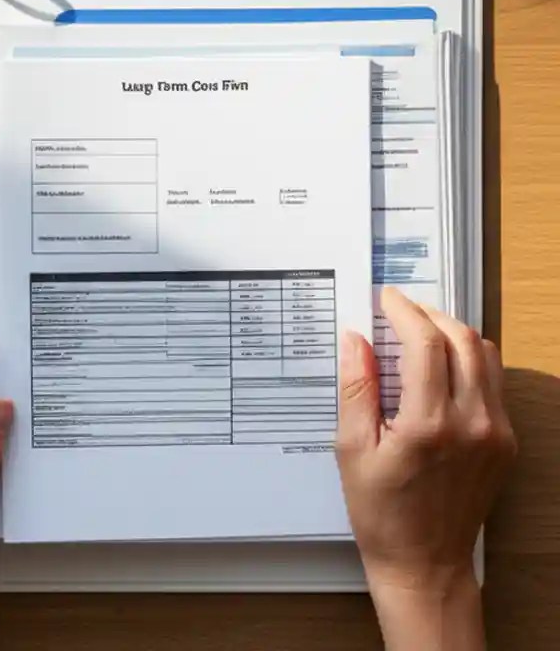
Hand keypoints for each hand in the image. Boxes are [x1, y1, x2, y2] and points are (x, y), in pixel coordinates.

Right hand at [336, 287, 515, 649]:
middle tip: (399, 311)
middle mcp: (472, 423)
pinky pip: (493, 383)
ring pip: (485, 356)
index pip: (425, 344)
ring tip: (420, 333)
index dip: (404, 312)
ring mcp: (496, 432)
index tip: (385, 299)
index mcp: (429, 425)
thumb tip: (355, 339)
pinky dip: (469, 361)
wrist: (424, 561)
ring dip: (453, 334)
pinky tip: (440, 367)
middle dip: (429, 316)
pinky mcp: (506, 442)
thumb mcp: (352, 449)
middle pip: (462, 340)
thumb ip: (356, 389)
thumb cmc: (381, 513)